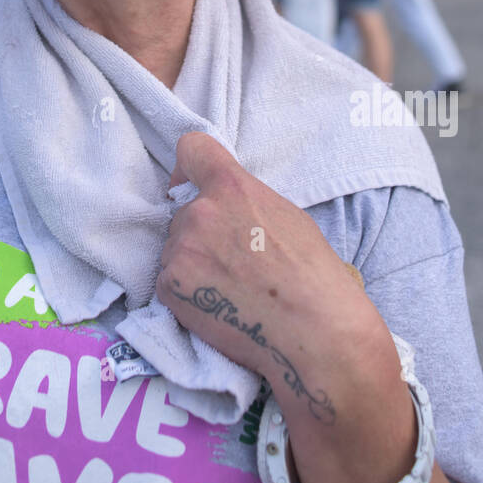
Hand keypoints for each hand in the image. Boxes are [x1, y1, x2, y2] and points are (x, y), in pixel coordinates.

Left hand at [157, 133, 419, 482]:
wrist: (314, 333)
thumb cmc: (313, 276)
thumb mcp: (284, 215)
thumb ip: (245, 202)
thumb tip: (224, 205)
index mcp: (232, 186)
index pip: (191, 149)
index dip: (191, 168)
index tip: (195, 185)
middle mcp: (200, 211)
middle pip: (185, 211)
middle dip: (201, 231)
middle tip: (233, 262)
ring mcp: (180, 249)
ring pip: (176, 248)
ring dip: (192, 263)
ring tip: (230, 290)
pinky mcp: (168, 286)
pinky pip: (169, 281)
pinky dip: (186, 293)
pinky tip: (218, 306)